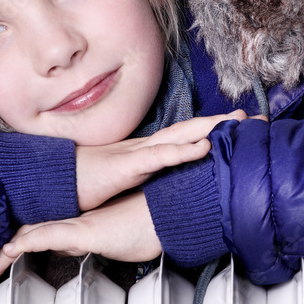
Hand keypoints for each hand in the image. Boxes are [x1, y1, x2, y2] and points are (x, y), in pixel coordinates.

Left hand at [0, 189, 159, 277]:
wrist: (167, 215)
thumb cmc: (147, 225)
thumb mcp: (113, 240)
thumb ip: (93, 243)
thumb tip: (79, 250)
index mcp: (77, 224)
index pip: (38, 233)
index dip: (17, 244)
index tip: (0, 257)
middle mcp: (73, 222)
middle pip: (28, 234)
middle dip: (3, 252)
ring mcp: (78, 225)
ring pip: (32, 236)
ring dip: (7, 253)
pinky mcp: (86, 231)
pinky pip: (51, 235)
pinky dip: (30, 242)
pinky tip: (14, 249)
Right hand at [76, 110, 248, 210]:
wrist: (53, 182)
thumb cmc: (80, 182)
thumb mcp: (119, 182)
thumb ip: (140, 181)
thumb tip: (159, 188)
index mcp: (143, 152)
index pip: (181, 136)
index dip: (208, 129)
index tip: (234, 127)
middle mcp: (143, 148)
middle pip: (188, 129)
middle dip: (219, 121)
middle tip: (250, 116)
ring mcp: (136, 154)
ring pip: (180, 136)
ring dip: (209, 127)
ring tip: (236, 121)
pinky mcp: (127, 166)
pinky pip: (160, 156)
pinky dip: (183, 150)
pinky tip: (203, 147)